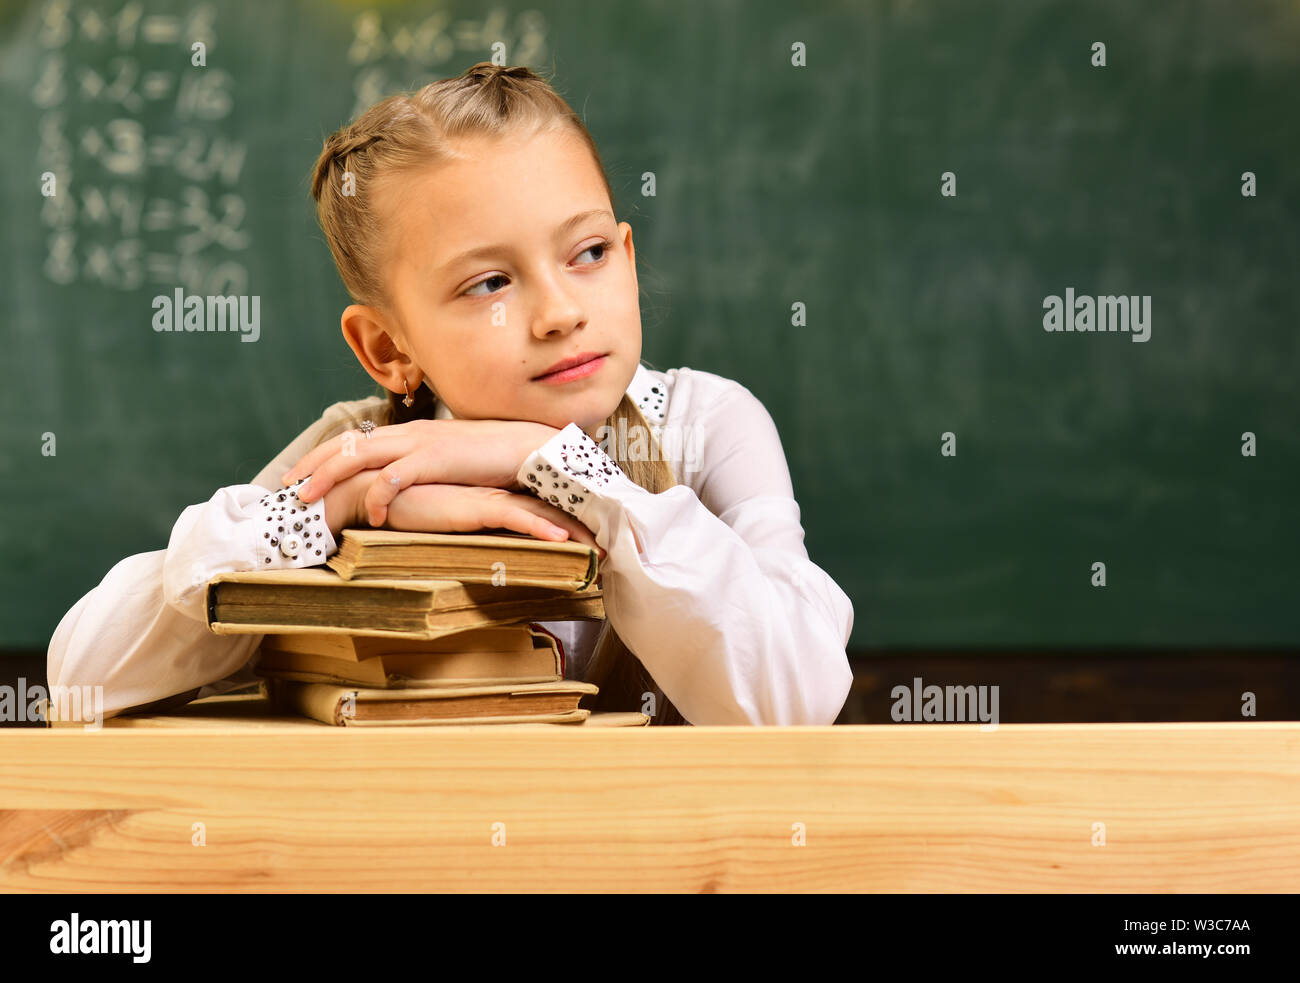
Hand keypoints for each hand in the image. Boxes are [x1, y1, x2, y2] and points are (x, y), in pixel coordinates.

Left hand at [282, 418, 559, 526]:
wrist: (530, 448)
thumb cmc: (496, 459)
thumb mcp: (453, 461)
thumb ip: (428, 467)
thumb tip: (410, 483)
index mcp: (411, 433)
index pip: (356, 440)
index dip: (324, 457)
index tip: (300, 476)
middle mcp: (409, 432)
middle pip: (346, 444)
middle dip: (311, 465)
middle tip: (285, 490)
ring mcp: (420, 443)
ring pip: (358, 455)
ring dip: (328, 477)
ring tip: (306, 500)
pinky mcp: (435, 459)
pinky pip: (394, 477)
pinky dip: (376, 495)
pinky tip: (369, 517)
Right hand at [377, 482, 604, 559]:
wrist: (379, 491)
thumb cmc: (411, 503)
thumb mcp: (452, 513)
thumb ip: (475, 518)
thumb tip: (495, 531)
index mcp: (498, 492)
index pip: (545, 502)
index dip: (574, 515)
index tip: (600, 529)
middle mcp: (501, 491)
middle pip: (556, 506)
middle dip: (588, 523)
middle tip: (618, 541)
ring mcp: (492, 496)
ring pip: (545, 512)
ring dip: (576, 531)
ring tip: (603, 548)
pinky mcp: (477, 506)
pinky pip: (517, 518)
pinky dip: (542, 529)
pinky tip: (563, 539)